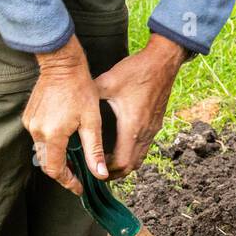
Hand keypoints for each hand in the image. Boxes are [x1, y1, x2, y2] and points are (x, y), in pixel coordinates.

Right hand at [23, 35, 108, 194]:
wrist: (61, 64)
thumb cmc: (80, 89)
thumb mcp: (92, 122)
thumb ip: (93, 150)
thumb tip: (100, 174)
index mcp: (52, 134)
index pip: (55, 169)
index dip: (67, 181)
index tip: (79, 187)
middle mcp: (37, 131)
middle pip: (46, 163)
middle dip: (62, 173)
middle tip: (78, 177)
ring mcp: (30, 123)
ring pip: (41, 152)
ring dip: (56, 160)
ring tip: (73, 163)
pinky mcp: (29, 116)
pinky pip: (38, 139)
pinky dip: (50, 147)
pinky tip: (64, 144)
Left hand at [95, 33, 186, 178]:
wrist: (162, 63)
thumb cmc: (136, 71)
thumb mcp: (108, 82)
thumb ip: (91, 96)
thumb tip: (73, 102)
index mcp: (131, 127)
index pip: (120, 162)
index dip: (106, 169)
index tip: (94, 167)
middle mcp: (144, 133)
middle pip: (130, 167)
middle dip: (114, 172)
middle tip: (98, 170)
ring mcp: (152, 131)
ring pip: (139, 160)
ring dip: (123, 165)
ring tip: (107, 162)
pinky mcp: (155, 126)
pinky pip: (143, 149)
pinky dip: (131, 154)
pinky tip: (121, 146)